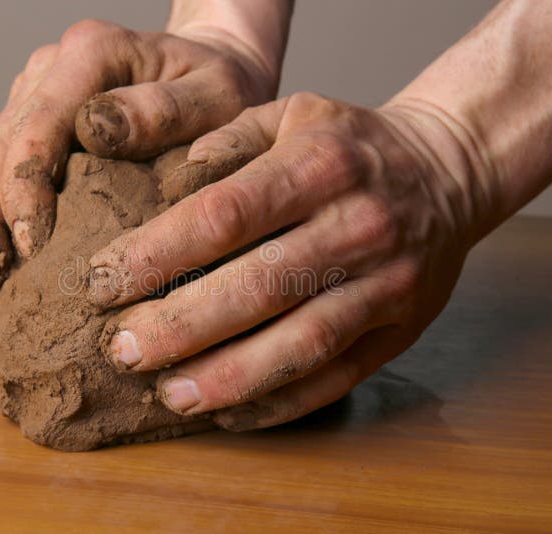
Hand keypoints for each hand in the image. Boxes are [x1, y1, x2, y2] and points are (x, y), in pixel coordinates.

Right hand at [0, 17, 282, 311]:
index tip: (32, 247)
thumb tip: (96, 130)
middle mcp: (53, 69)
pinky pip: (0, 169)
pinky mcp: (37, 121)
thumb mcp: (216, 96)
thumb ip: (165, 110)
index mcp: (92, 53)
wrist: (216, 71)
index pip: (40, 123)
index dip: (25, 187)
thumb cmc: (223, 91)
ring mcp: (38, 93)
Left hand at [90, 92, 485, 430]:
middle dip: (180, 327)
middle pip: (257, 288)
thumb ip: (230, 137)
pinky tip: (229, 412)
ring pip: (299, 345)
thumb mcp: (294, 111)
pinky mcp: (400, 330)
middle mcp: (358, 226)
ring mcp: (386, 284)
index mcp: (321, 164)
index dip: (155, 254)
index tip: (100, 282)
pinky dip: (280, 403)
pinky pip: (337, 377)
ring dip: (227, 378)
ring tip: (167, 395)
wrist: (451, 170)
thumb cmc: (353, 144)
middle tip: (120, 350)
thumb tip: (170, 181)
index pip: (224, 215)